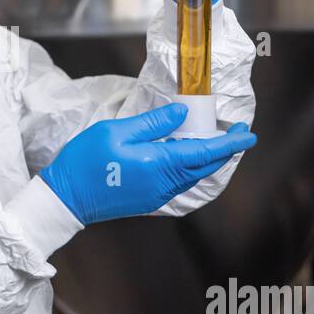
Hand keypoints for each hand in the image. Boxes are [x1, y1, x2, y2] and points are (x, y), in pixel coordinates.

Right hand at [39, 103, 256, 225]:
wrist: (67, 199)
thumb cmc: (86, 161)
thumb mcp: (116, 132)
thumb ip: (153, 123)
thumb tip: (183, 114)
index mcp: (159, 164)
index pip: (205, 152)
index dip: (229, 143)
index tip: (247, 133)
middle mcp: (164, 183)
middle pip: (204, 167)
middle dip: (224, 151)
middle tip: (236, 133)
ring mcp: (157, 194)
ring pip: (194, 176)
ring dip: (208, 160)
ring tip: (215, 141)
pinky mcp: (149, 199)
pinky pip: (180, 182)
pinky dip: (192, 168)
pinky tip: (187, 156)